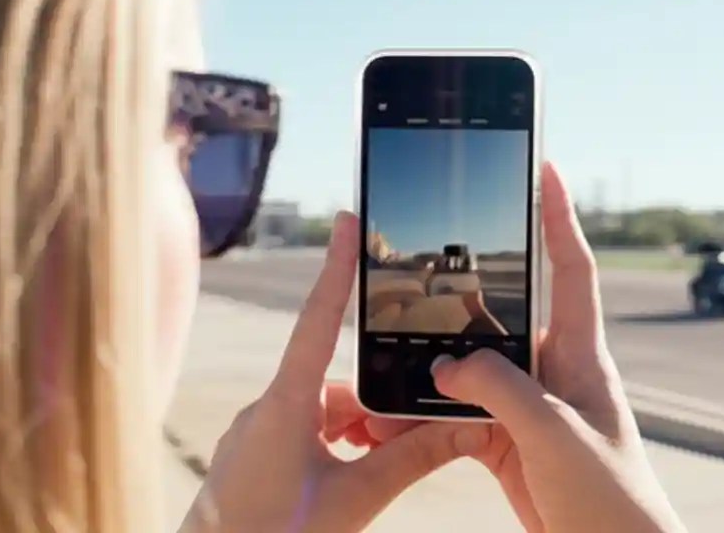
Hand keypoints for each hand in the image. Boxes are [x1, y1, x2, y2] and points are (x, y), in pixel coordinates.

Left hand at [182, 213, 489, 532]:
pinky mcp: (254, 458)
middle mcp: (267, 409)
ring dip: (360, 436)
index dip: (337, 268)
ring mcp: (257, 435)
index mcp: (285, 404)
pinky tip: (354, 480)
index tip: (349, 222)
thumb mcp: (354, 501)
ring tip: (379, 474)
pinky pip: (305, 436)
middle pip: (339, 384)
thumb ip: (412, 460)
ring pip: (325, 414)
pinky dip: (337, 450)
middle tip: (408, 440)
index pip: (319, 320)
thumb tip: (469, 428)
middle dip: (378, 408)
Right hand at [371, 163, 684, 532]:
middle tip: (426, 261)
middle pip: (505, 313)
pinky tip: (400, 410)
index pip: (571, 268)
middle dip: (465, 292)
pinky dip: (430, 410)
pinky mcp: (510, 443)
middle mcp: (555, 373)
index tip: (544, 166)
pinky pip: (461, 412)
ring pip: (474, 367)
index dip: (559, 215)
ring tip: (395, 344)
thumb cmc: (613, 498)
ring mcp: (531, 408)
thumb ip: (501, 390)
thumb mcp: (555, 434)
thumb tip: (446, 365)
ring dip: (436, 361)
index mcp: (581, 357)